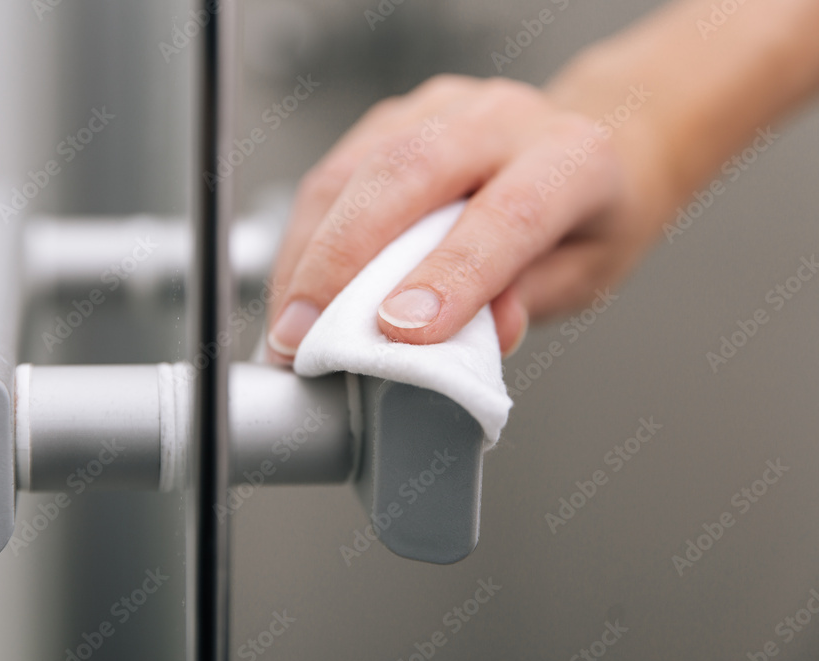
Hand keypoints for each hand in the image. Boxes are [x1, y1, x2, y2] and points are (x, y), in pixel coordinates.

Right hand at [266, 74, 655, 360]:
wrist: (585, 142)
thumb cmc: (584, 216)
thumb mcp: (581, 273)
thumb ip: (525, 300)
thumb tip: (469, 339)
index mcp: (570, 158)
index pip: (506, 216)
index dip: (450, 276)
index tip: (398, 332)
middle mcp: (502, 118)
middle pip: (408, 172)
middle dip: (342, 259)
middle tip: (304, 334)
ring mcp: (441, 109)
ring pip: (356, 168)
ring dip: (309, 251)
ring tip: (288, 321)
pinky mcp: (393, 119)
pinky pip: (334, 171)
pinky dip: (305, 234)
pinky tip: (295, 283)